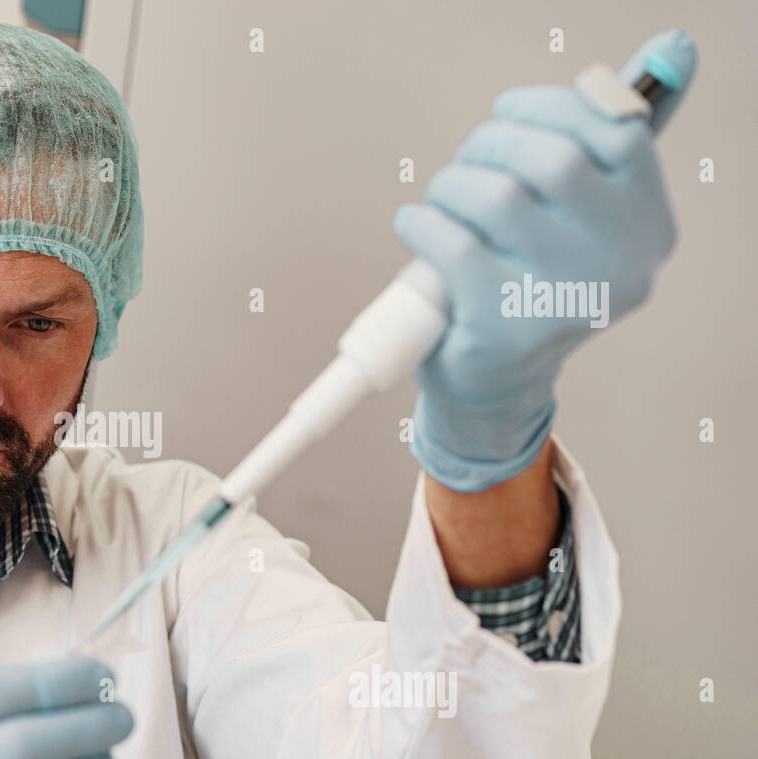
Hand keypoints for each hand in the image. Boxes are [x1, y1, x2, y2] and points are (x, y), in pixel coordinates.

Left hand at [393, 29, 696, 491]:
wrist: (492, 381)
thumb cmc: (531, 277)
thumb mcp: (582, 213)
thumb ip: (614, 135)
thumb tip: (673, 46)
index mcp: (647, 226)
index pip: (618, 131)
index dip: (551, 106)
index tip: (508, 111)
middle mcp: (619, 265)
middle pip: (551, 159)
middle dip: (489, 144)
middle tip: (466, 163)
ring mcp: (563, 300)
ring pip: (495, 197)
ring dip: (451, 184)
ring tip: (440, 200)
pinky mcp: (504, 327)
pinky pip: (452, 243)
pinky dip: (422, 223)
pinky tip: (417, 227)